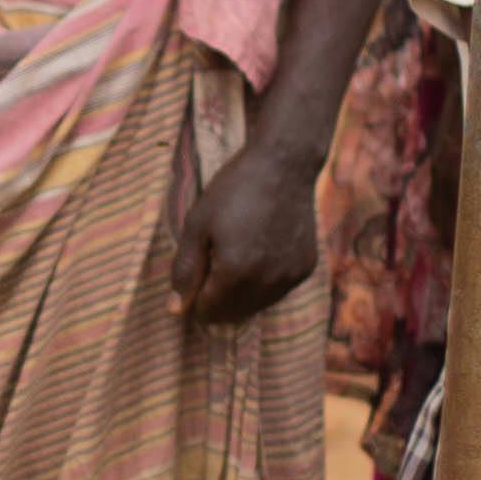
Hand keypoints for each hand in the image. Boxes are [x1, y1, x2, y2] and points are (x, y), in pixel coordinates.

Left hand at [173, 132, 323, 322]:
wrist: (283, 165)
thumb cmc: (234, 190)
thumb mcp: (197, 225)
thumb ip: (185, 270)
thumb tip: (176, 310)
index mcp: (234, 271)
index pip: (208, 311)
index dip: (195, 301)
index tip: (193, 282)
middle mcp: (265, 281)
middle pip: (233, 314)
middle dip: (217, 300)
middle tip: (211, 267)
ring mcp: (289, 276)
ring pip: (257, 306)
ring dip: (241, 294)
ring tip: (235, 257)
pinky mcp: (305, 267)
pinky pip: (278, 290)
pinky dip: (264, 283)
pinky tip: (259, 254)